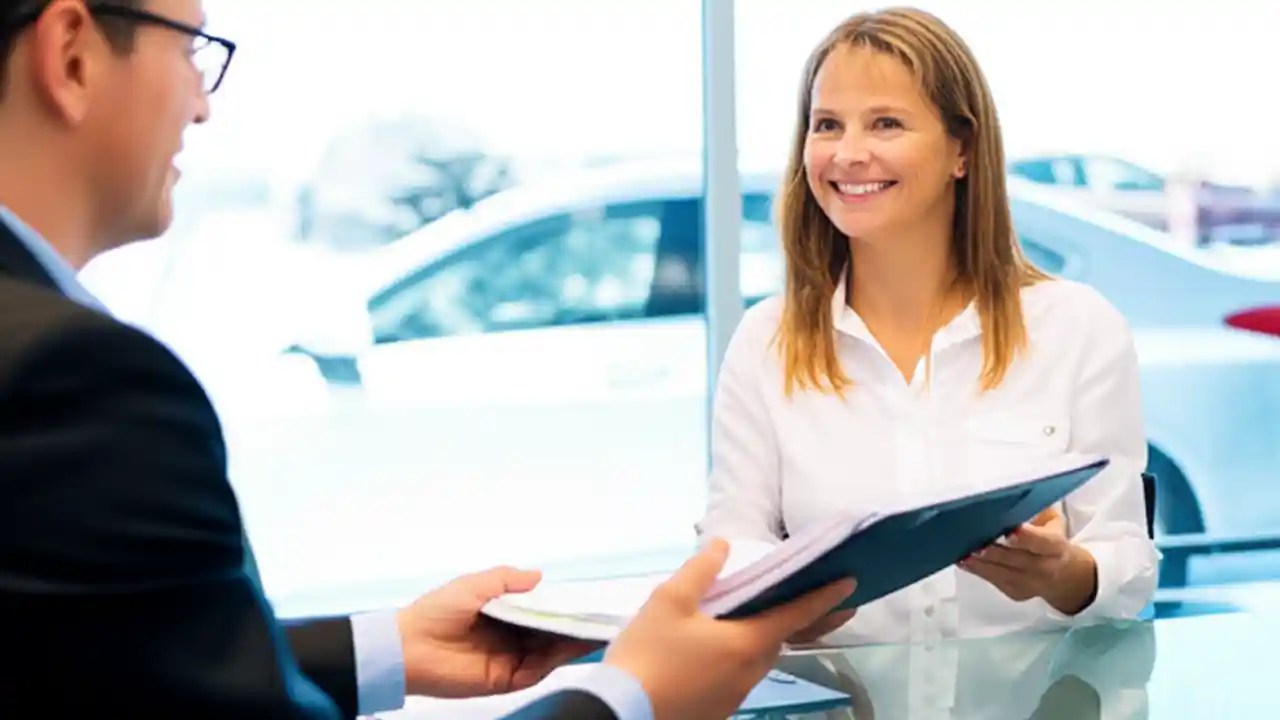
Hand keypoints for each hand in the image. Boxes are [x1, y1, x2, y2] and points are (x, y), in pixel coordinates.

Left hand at [396, 566, 599, 697]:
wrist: (409, 647)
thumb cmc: (438, 611)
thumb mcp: (474, 585)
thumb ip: (506, 580)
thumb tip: (539, 576)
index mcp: (501, 615)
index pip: (538, 613)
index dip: (560, 608)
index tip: (584, 601)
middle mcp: (509, 638)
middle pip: (548, 634)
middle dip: (572, 627)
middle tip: (599, 617)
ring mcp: (509, 660)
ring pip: (548, 653)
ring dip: (570, 644)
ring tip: (594, 631)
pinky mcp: (505, 680)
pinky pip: (536, 671)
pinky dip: (554, 661)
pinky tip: (571, 648)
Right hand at [604, 538, 855, 719]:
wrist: (621, 711)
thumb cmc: (647, 654)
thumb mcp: (668, 601)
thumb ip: (701, 571)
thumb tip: (723, 546)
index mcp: (746, 642)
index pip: (796, 614)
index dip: (824, 597)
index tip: (850, 584)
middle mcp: (750, 671)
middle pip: (779, 639)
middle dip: (796, 618)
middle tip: (811, 598)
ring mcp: (735, 694)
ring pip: (758, 659)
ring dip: (763, 638)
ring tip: (754, 616)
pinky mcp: (718, 708)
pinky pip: (739, 675)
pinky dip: (740, 656)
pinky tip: (719, 647)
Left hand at [958, 507, 1097, 613]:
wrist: (1063, 573)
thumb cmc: (1051, 539)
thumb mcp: (1051, 521)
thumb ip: (1036, 510)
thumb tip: (1016, 495)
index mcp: (1055, 545)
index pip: (1042, 542)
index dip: (1027, 537)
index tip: (1011, 531)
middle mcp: (1046, 567)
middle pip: (1019, 561)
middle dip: (997, 553)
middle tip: (978, 545)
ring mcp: (1031, 583)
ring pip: (1005, 575)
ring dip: (982, 565)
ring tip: (965, 555)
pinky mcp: (1017, 592)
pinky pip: (996, 582)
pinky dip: (979, 572)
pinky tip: (965, 563)